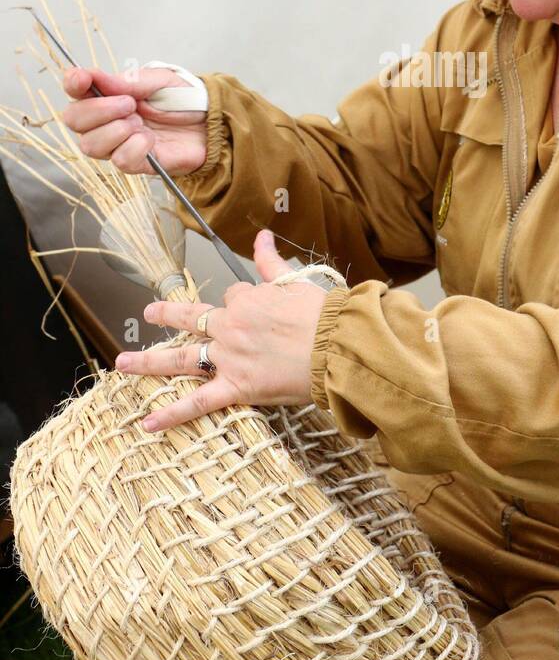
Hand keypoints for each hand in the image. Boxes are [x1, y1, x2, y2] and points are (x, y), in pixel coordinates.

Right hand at [60, 65, 207, 174]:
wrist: (211, 121)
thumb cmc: (184, 99)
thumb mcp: (159, 80)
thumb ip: (128, 82)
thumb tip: (96, 78)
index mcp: (109, 94)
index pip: (76, 90)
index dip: (73, 83)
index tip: (82, 78)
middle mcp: (106, 121)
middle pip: (74, 120)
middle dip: (98, 111)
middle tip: (129, 105)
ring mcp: (118, 143)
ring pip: (91, 145)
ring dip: (116, 131)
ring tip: (141, 123)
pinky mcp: (135, 163)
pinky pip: (120, 160)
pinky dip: (135, 147)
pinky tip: (150, 140)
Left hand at [114, 229, 328, 431]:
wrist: (335, 345)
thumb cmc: (321, 315)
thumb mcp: (293, 283)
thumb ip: (271, 262)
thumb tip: (262, 236)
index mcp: (245, 301)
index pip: (232, 298)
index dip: (239, 303)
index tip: (252, 309)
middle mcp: (230, 328)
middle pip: (190, 320)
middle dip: (167, 317)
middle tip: (148, 315)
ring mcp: (229, 358)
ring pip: (182, 359)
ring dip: (149, 362)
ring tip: (123, 363)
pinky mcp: (236, 388)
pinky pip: (198, 402)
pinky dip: (172, 414)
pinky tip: (148, 422)